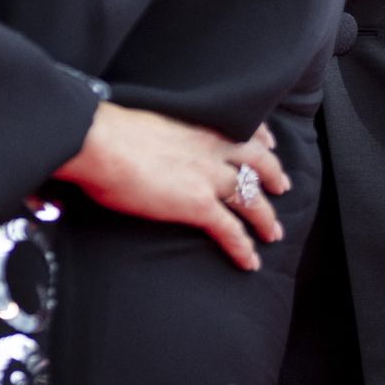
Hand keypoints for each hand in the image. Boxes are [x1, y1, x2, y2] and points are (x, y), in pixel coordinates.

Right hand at [53, 103, 288, 270]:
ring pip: (250, 197)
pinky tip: (250, 261)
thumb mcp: (146, 123)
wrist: (102, 142)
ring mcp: (207, 175)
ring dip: (265, 217)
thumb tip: (145, 141)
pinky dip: (243, 246)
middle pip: (256, 162)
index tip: (270, 144)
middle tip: (282, 188)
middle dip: (272, 176)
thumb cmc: (110, 131)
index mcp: (198, 125)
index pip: (242, 128)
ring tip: (274, 234)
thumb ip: (159, 134)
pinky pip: (230, 229)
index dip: (261, 137)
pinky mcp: (198, 204)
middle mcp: (210, 147)